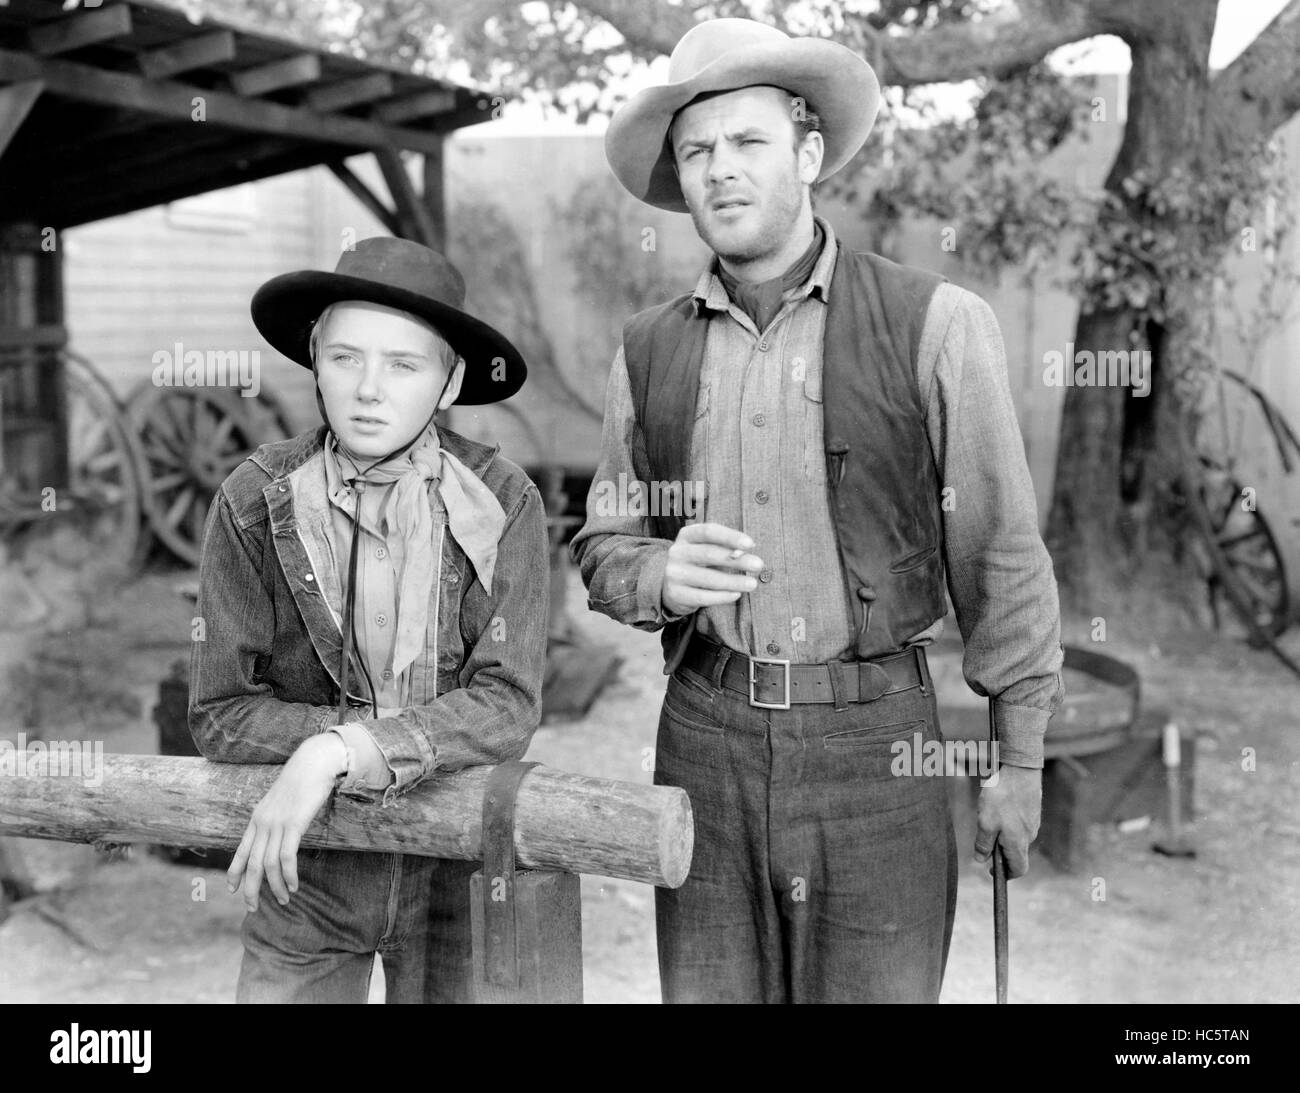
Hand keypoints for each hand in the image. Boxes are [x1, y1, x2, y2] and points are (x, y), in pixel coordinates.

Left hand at [227, 733, 347, 911]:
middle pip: (251, 864)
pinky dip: (288, 875)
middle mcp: (262, 823)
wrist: (314, 762)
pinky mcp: (293, 824)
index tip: (233, 890)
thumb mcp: (282, 801)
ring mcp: (277, 824)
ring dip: (275, 886)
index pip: (240, 851)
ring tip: (283, 900)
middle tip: (253, 908)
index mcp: (257, 818)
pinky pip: (286, 857)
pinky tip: (294, 885)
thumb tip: (281, 834)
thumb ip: (277, 818)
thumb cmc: (303, 780)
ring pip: (268, 865)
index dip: (234, 873)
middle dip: (250, 890)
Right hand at [662, 522, 764, 615]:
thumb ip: (725, 548)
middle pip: (709, 554)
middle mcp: (677, 552)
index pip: (709, 531)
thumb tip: (746, 553)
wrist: (671, 585)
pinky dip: (721, 597)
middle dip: (737, 560)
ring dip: (733, 581)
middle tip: (758, 564)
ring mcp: (674, 574)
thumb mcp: (708, 549)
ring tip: (752, 584)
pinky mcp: (676, 594)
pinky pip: (702, 597)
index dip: (730, 537)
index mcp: (686, 535)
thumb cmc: (699, 562)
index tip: (751, 544)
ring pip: (707, 578)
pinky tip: (736, 595)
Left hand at [974, 764, 1041, 878]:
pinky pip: (1019, 823)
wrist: (1021, 771)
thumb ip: (983, 843)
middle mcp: (1029, 836)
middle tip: (984, 840)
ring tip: (989, 817)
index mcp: (1018, 843)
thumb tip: (980, 860)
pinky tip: (998, 806)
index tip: (992, 872)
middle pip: (1016, 853)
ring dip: (1003, 834)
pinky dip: (1008, 822)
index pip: (1019, 869)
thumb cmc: (1002, 797)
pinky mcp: (1032, 810)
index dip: (1007, 875)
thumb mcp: (985, 822)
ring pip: (1017, 837)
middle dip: (1000, 851)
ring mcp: (1033, 822)